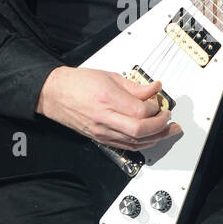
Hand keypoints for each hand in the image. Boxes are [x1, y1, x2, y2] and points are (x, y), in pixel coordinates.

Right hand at [36, 67, 182, 148]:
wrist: (55, 94)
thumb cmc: (78, 83)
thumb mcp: (110, 76)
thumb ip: (135, 86)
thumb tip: (154, 89)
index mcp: (108, 99)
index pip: (141, 110)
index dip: (155, 107)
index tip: (158, 101)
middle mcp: (105, 118)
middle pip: (140, 130)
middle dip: (160, 126)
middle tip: (167, 117)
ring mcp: (102, 132)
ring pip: (136, 143)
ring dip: (156, 138)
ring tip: (168, 131)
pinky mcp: (100, 139)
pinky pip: (126, 147)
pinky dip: (142, 144)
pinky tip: (151, 138)